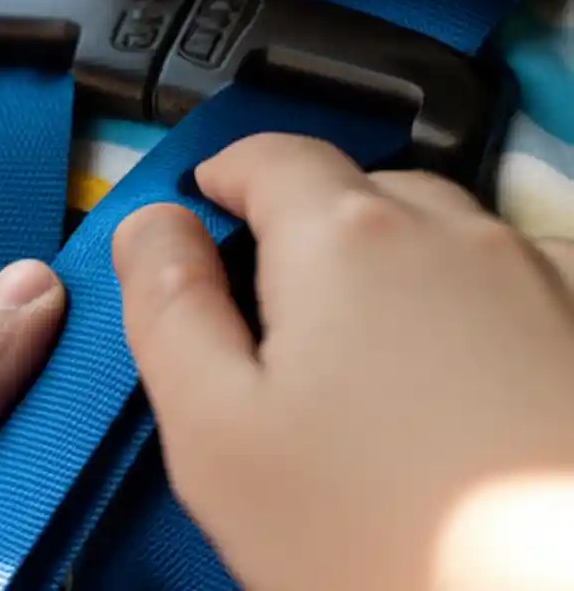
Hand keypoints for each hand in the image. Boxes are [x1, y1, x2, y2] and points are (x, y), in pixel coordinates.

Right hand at [114, 134, 573, 590]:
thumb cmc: (372, 531)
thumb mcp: (215, 430)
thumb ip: (168, 306)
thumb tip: (153, 224)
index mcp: (345, 240)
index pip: (269, 155)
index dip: (223, 178)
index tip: (204, 213)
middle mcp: (457, 232)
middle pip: (358, 193)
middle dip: (305, 232)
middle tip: (276, 327)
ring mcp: (544, 275)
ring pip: (442, 236)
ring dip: (393, 266)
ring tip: (372, 367)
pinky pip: (518, 279)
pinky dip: (473, 303)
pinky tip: (464, 383)